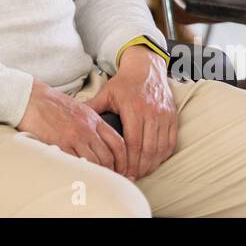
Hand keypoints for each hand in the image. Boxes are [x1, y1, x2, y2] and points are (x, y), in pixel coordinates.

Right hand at [17, 78, 127, 175]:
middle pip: (108, 156)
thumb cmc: (53, 103)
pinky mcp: (60, 144)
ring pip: (94, 162)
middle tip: (113, 179)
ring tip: (98, 181)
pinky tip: (82, 175)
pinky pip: (76, 163)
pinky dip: (81, 171)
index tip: (123, 168)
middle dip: (113, 171)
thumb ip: (92, 123)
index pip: (117, 143)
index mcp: (94, 119)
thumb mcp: (80, 108)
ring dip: (98, 174)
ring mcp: (74, 137)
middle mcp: (87, 129)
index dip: (123, 159)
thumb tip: (100, 140)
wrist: (32, 99)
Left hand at [84, 46, 176, 178]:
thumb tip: (73, 119)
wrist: (146, 67)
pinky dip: (163, 155)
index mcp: (134, 108)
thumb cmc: (124, 82)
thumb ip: (92, 107)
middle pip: (148, 149)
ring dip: (151, 164)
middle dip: (139, 167)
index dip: (128, 161)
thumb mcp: (106, 92)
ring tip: (141, 173)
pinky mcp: (172, 116)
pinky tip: (154, 162)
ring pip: (160, 148)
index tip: (121, 172)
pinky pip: (171, 141)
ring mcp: (164, 115)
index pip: (133, 142)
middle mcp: (151, 112)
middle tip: (130, 177)